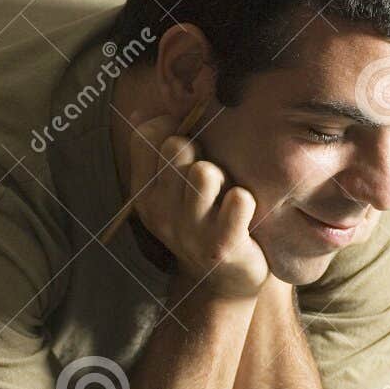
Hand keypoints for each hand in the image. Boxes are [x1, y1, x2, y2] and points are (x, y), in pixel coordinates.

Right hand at [128, 111, 269, 299]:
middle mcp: (159, 212)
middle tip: (212, 173)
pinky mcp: (222, 247)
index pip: (146, 135)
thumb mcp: (175, 188)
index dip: (173, 125)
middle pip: (176, 147)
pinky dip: (246, 200)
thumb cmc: (207, 219)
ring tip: (226, 192)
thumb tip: (147, 108)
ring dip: (223, 175)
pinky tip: (244, 211)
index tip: (191, 140)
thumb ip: (160, 150)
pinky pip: (239, 200)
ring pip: (204, 173)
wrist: (228, 280)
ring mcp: (189, 231)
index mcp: (144, 193)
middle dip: (200, 149)